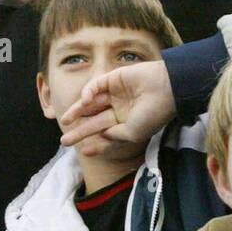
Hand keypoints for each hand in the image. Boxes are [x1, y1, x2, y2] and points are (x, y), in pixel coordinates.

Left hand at [59, 59, 175, 155]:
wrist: (166, 88)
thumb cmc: (153, 114)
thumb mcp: (133, 133)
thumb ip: (114, 136)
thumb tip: (100, 136)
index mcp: (126, 123)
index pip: (106, 134)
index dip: (95, 144)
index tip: (85, 151)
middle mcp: (119, 109)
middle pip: (95, 121)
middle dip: (80, 131)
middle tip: (65, 141)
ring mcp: (115, 94)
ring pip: (91, 104)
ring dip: (77, 112)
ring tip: (65, 121)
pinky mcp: (113, 79)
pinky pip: (95, 86)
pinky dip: (88, 93)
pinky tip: (85, 101)